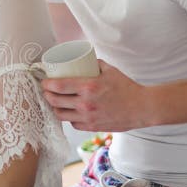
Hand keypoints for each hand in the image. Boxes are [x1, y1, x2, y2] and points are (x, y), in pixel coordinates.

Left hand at [41, 60, 155, 130]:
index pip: (58, 86)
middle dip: (47, 95)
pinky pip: (73, 123)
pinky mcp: (92, 127)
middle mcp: (86, 103)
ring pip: (60, 114)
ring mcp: (88, 117)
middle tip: (47, 90)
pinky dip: (68, 117)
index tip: (44, 81)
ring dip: (54, 107)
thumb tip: (82, 59)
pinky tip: (68, 112)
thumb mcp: (110, 70)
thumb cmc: (127, 88)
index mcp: (89, 87)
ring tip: (54, 101)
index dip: (47, 84)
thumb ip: (94, 64)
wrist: (142, 108)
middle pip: (55, 101)